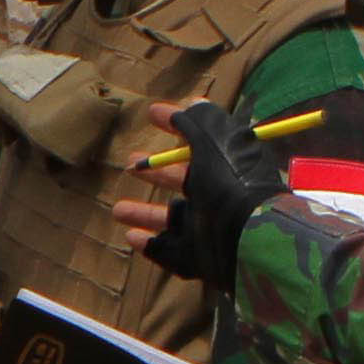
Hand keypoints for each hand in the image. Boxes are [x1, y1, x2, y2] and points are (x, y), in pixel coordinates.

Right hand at [142, 101, 296, 291]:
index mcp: (225, 166)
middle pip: (183, 182)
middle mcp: (217, 196)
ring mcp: (207, 229)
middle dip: (156, 172)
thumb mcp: (217, 141)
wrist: (247, 240)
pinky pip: (169, 250)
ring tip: (117, 209)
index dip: (176, 126)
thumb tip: (190, 105)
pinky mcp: (197, 258)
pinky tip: (131, 237)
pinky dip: (150, 245)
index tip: (152, 114)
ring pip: (171, 219)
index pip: (199, 142)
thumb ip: (199, 122)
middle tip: (130, 164)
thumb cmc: (231, 183)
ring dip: (144, 213)